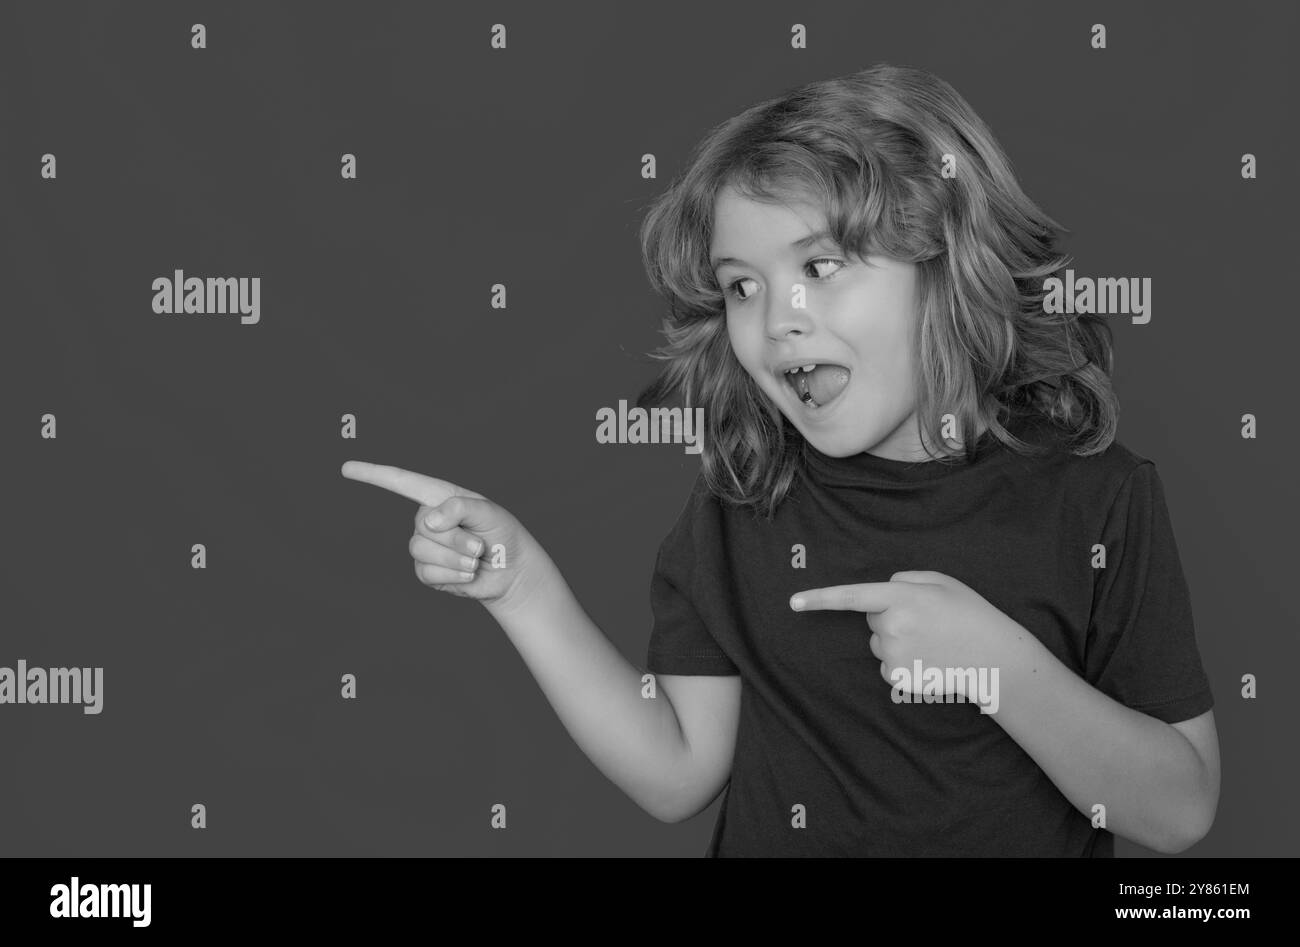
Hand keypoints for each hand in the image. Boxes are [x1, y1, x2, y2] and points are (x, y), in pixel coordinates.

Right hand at [340, 460, 547, 611]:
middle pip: (423, 526)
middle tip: (480, 546)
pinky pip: (427, 573)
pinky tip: (467, 574)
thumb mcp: (488, 513)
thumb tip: (426, 521)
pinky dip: (452, 575)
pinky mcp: (426, 572)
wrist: (510, 571)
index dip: (373, 474)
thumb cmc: (502, 535)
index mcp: (440, 496)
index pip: (402, 482)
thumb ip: (458, 508)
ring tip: (475, 560)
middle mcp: (427, 519)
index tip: (346, 468)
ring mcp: (425, 546)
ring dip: (455, 559)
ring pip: (422, 550)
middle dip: (456, 539)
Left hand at [789, 570, 1019, 696]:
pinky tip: (929, 659)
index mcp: (901, 598)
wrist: (995, 658)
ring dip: (897, 641)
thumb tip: (884, 589)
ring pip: (880, 644)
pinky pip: (888, 665)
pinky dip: (903, 662)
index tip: (793, 602)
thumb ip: (905, 579)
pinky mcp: (899, 678)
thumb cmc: (969, 614)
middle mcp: (892, 627)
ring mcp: (894, 655)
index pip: (852, 597)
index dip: (820, 599)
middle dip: (890, 617)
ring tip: (932, 641)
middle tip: (925, 621)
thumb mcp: (941, 582)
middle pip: (872, 620)